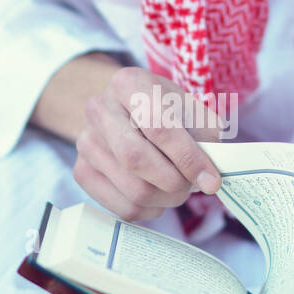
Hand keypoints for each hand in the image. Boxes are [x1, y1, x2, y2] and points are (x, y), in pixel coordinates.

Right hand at [73, 66, 221, 220]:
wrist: (123, 110)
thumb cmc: (163, 108)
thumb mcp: (189, 107)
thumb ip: (206, 135)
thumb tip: (210, 176)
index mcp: (127, 84)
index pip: (159, 126)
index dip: (188, 158)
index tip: (211, 180)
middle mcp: (99, 110)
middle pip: (136, 160)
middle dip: (175, 182)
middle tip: (193, 186)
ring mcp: (86, 142)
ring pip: (133, 190)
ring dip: (167, 199)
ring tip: (179, 188)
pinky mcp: (82, 172)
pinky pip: (123, 208)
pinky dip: (150, 210)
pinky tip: (159, 195)